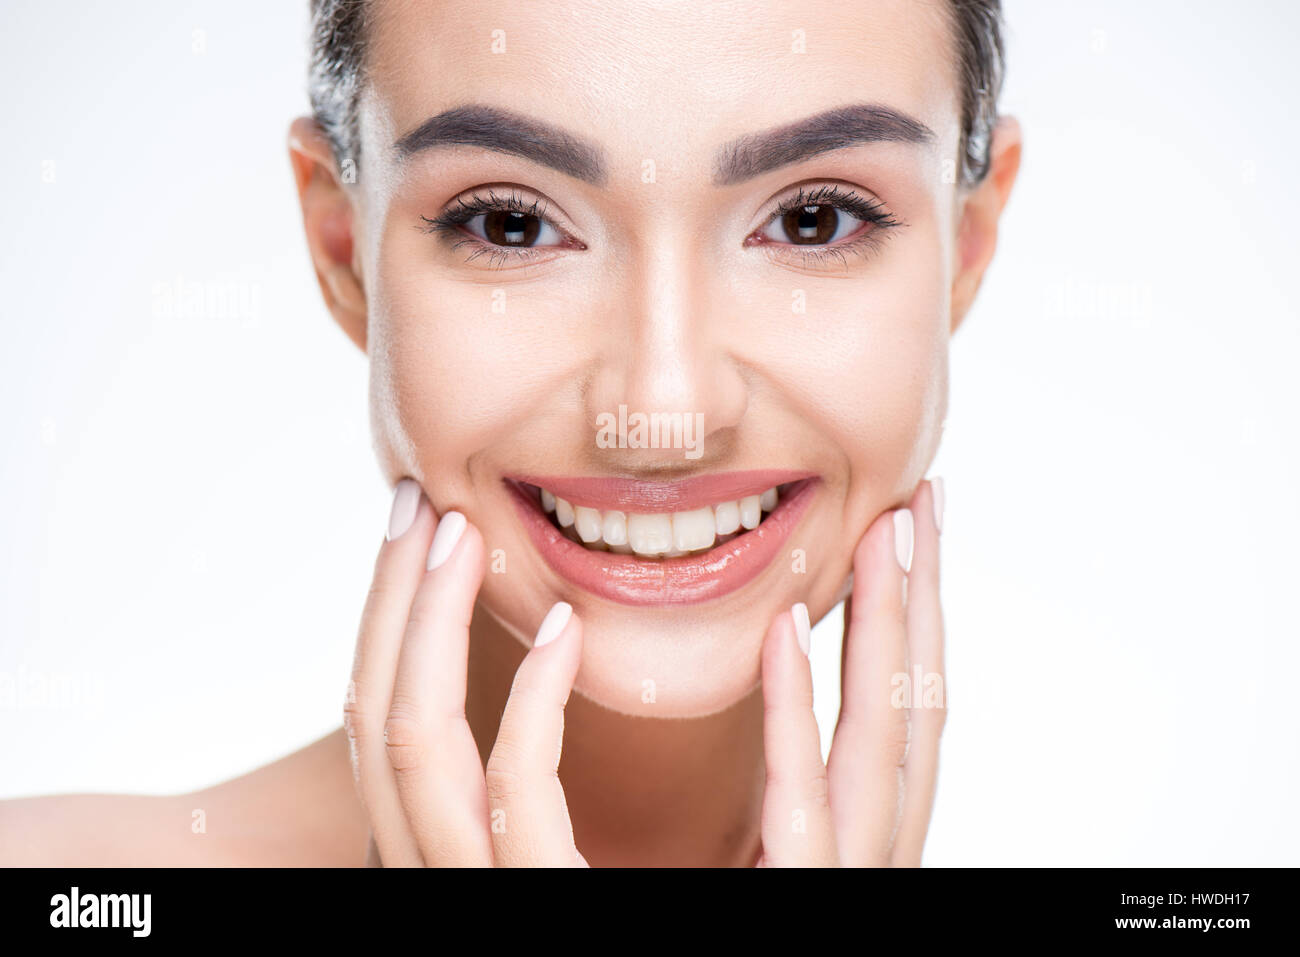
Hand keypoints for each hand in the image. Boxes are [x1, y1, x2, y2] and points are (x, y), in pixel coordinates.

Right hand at [343, 479, 587, 865]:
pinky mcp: (536, 894)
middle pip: (377, 718)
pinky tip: (564, 627)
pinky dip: (533, 696)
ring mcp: (470, 884)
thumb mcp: (542, 854)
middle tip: (415, 501)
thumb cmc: (620, 922)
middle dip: (389, 598)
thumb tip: (507, 717)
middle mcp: (426, 868)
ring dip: (431, 620)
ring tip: (463, 530)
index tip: (412, 535)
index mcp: (426, 850)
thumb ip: (511, 799)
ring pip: (418, 740)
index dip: (383, 624)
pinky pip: (515, 785)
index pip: (377, 727)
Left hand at [755, 477, 945, 865]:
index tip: (911, 529)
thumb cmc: (726, 909)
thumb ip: (783, 782)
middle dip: (922, 596)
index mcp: (869, 827)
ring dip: (883, 624)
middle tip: (920, 501)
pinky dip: (795, 705)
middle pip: (913, 702)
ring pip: (879, 733)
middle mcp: (876, 843)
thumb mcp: (769, 849)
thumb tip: (778, 679)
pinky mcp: (801, 889)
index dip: (914, 615)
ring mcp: (847, 869)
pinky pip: (798, 792)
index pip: (904, 706)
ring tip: (881, 532)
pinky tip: (787, 626)